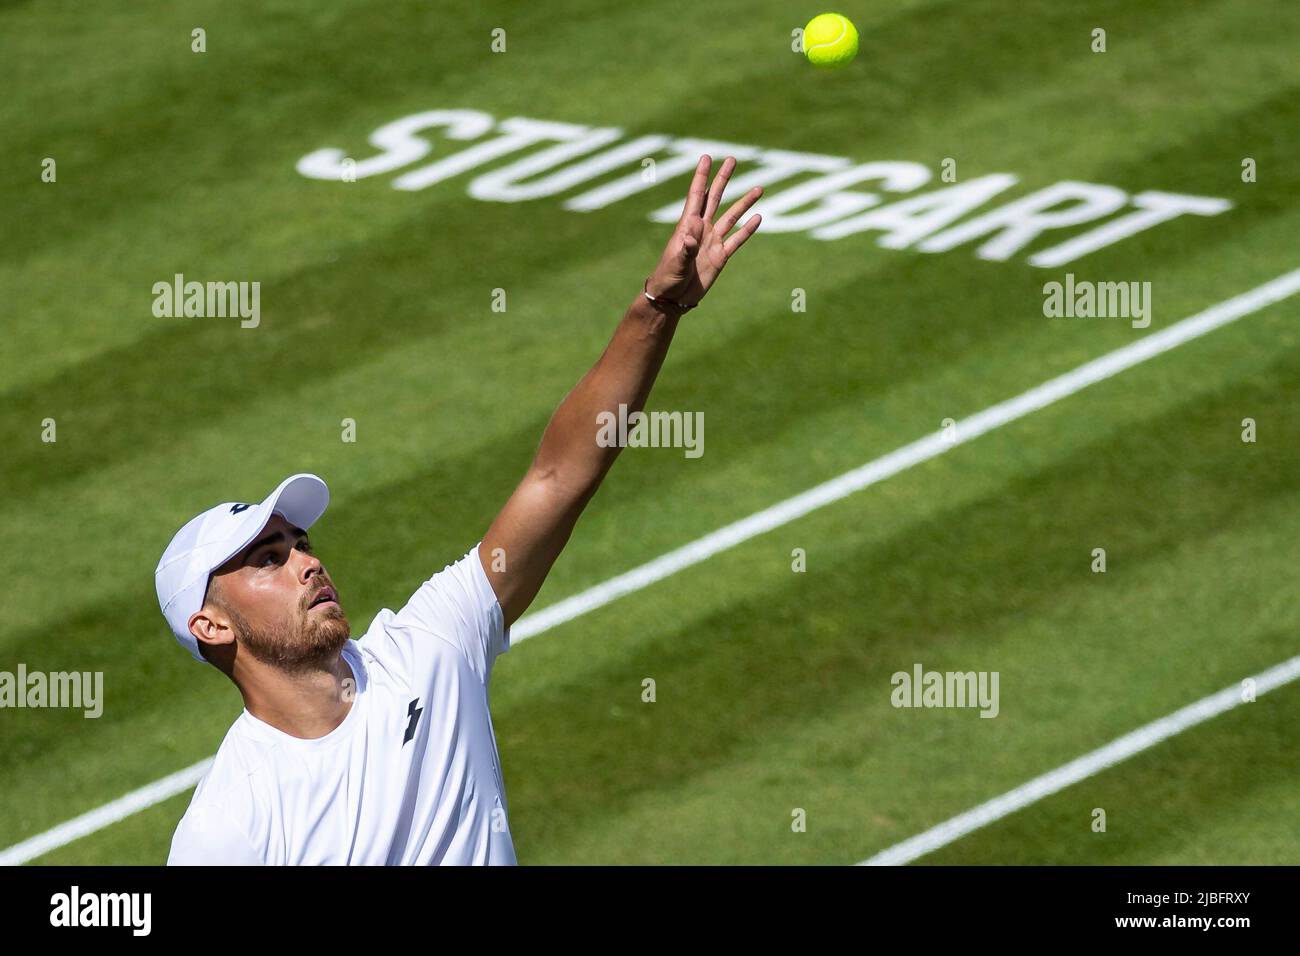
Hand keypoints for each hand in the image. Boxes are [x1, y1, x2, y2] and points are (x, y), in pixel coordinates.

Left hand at [647, 155, 762, 306]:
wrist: (673, 298)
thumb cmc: (667, 278)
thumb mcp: (676, 262)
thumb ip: (687, 246)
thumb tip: (696, 228)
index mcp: (687, 226)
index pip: (696, 195)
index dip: (701, 176)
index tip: (706, 157)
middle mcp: (702, 229)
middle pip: (715, 198)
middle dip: (723, 179)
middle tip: (732, 159)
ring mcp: (713, 242)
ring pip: (732, 217)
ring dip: (744, 203)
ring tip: (759, 188)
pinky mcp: (721, 257)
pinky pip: (737, 240)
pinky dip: (748, 229)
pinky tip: (759, 217)